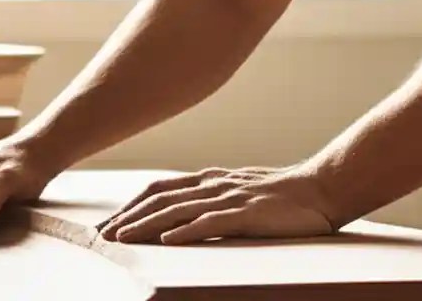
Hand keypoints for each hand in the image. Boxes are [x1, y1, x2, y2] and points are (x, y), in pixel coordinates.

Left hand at [97, 165, 338, 244]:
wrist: (321, 188)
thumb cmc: (282, 196)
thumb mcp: (239, 192)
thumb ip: (212, 200)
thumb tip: (183, 217)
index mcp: (209, 180)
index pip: (158, 189)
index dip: (130, 206)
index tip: (106, 225)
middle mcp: (213, 184)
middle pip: (159, 199)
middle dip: (127, 217)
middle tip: (101, 237)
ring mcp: (229, 197)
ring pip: (177, 210)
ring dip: (146, 225)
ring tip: (122, 239)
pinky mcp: (247, 213)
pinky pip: (211, 222)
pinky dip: (186, 231)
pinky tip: (167, 242)